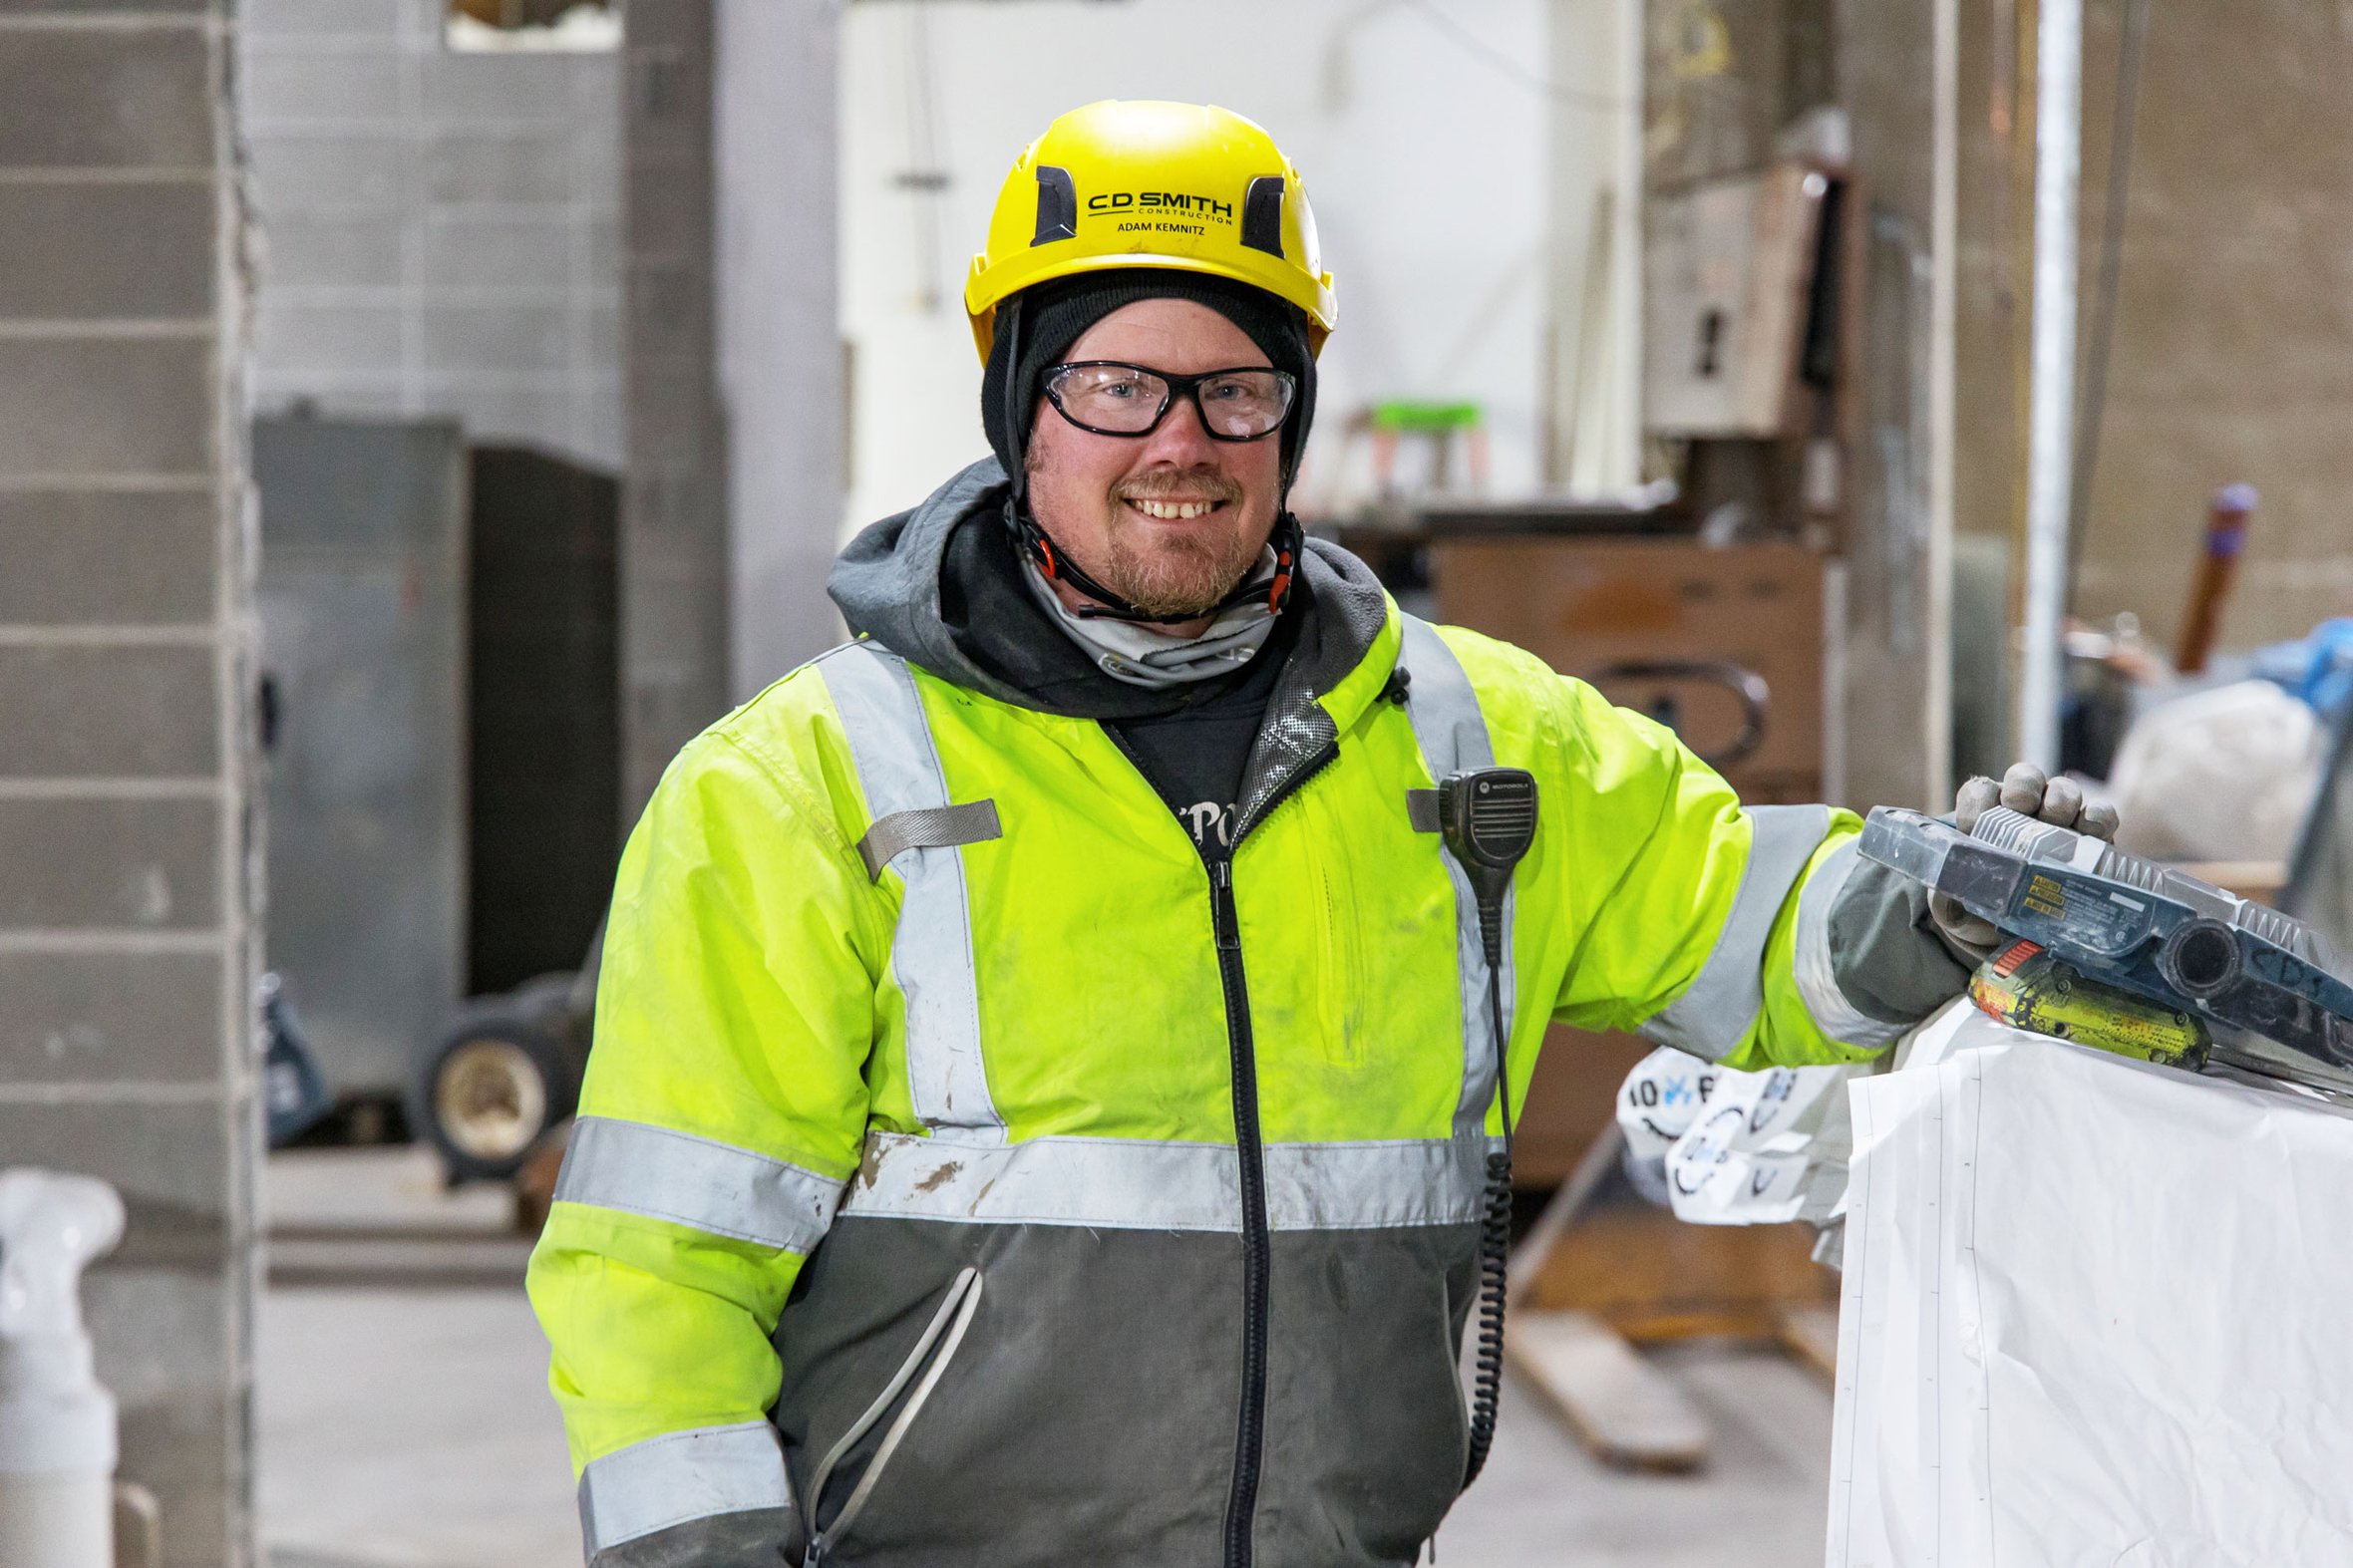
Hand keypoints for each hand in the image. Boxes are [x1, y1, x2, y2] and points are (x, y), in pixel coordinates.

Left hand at [1932, 763, 2122, 957]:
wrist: (2026, 926)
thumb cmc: (1989, 901)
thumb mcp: (1959, 899)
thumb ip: (1949, 892)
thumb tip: (1946, 892)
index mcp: (1985, 815)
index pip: (1980, 792)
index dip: (1979, 801)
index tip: (1975, 824)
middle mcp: (2023, 809)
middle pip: (2025, 778)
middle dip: (2023, 787)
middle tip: (2021, 806)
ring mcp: (2061, 819)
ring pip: (2064, 791)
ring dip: (2060, 801)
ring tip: (2057, 821)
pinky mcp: (2094, 837)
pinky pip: (2100, 816)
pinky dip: (2097, 818)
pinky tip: (2093, 832)